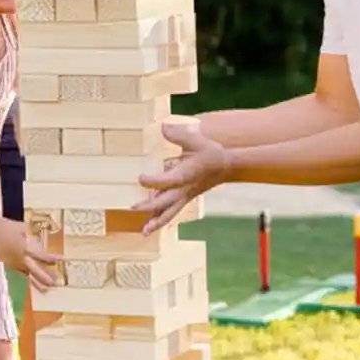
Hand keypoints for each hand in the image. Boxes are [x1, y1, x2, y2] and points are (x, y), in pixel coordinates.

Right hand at [0, 218, 61, 291]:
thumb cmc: (8, 226)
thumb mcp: (23, 228)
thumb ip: (32, 236)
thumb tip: (39, 242)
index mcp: (23, 247)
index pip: (39, 255)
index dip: (49, 259)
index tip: (59, 261)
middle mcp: (18, 257)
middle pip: (33, 269)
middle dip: (43, 277)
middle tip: (54, 283)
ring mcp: (13, 262)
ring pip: (27, 273)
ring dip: (37, 281)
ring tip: (47, 290)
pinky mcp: (9, 263)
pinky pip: (21, 271)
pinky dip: (28, 277)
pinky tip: (36, 284)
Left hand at [132, 119, 229, 234]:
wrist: (227, 165)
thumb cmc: (211, 152)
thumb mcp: (195, 140)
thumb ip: (178, 134)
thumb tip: (163, 127)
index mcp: (184, 176)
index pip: (165, 182)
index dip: (151, 182)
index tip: (140, 177)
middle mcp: (183, 190)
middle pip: (164, 203)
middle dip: (149, 207)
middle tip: (133, 208)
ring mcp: (185, 196)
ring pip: (169, 213)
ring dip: (156, 222)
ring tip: (144, 232)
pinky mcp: (185, 198)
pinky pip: (172, 211)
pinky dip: (162, 218)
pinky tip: (151, 225)